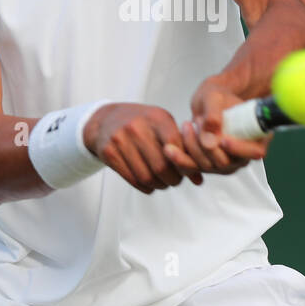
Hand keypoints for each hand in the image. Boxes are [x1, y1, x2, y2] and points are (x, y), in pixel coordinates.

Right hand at [82, 103, 203, 194]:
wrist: (105, 120)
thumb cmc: (142, 124)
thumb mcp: (162, 125)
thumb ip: (182, 148)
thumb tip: (199, 180)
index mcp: (156, 117)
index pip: (176, 147)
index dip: (183, 164)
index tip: (184, 170)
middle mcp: (137, 127)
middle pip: (161, 166)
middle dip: (172, 179)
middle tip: (175, 180)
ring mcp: (121, 139)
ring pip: (147, 176)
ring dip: (159, 185)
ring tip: (163, 183)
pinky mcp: (109, 153)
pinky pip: (132, 179)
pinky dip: (145, 187)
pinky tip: (149, 184)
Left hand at [176, 77, 271, 175]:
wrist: (208, 101)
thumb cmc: (217, 95)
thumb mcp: (215, 96)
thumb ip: (214, 115)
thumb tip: (211, 140)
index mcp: (256, 136)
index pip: (255, 151)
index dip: (240, 149)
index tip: (224, 140)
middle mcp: (243, 154)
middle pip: (227, 162)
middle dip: (206, 147)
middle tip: (191, 126)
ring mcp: (226, 162)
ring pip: (209, 166)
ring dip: (192, 150)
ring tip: (184, 127)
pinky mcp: (208, 165)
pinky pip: (195, 169)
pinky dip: (181, 160)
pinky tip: (170, 149)